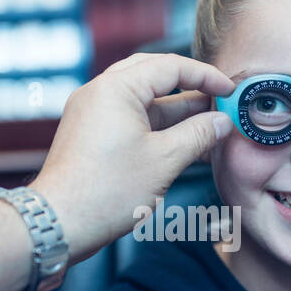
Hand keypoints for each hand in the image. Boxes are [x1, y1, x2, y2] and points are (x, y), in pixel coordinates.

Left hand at [31, 53, 234, 261]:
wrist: (60, 223)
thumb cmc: (107, 191)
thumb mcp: (164, 160)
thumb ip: (198, 135)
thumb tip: (222, 122)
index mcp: (116, 88)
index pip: (170, 66)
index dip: (206, 77)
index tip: (229, 91)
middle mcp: (99, 92)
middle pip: (154, 76)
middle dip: (190, 88)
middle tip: (218, 101)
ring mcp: (92, 112)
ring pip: (142, 100)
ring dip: (175, 111)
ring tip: (208, 125)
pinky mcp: (90, 134)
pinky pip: (130, 118)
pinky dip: (156, 126)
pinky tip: (181, 142)